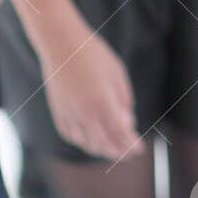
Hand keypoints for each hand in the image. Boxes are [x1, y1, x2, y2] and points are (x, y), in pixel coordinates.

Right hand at [42, 20, 144, 161]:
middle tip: (129, 153)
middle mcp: (84, 113)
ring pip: (86, 142)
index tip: (140, 149)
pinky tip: (90, 140)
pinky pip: (70, 134)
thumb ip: (124, 100)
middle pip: (104, 143)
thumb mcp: (118, 74)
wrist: (61, 44)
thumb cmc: (95, 55)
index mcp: (103, 103)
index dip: (131, 145)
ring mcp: (69, 114)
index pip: (120, 134)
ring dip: (100, 149)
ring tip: (113, 149)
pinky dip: (82, 141)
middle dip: (118, 151)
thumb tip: (128, 122)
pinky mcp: (57, 111)